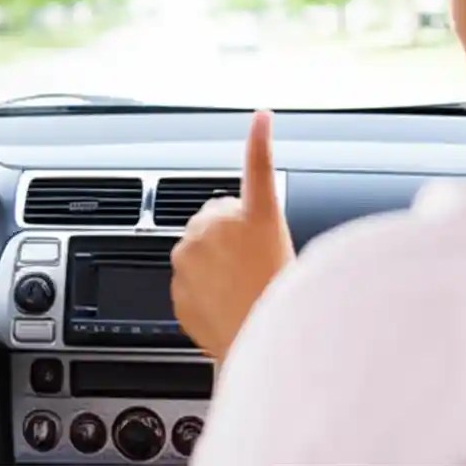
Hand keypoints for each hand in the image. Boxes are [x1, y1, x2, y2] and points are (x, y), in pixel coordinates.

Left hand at [170, 110, 293, 362]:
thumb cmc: (282, 308)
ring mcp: (192, 253)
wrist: (257, 349)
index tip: (262, 116)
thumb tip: (239, 226)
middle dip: (226, 233)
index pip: (260, 168)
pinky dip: (200, 287)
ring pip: (197, 248)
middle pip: (215, 218)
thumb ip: (260, 234)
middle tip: (250, 266)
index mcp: (258, 218)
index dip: (261, 140)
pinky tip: (223, 304)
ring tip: (238, 289)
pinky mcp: (176, 280)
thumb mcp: (290, 261)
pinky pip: (186, 278)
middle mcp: (219, 227)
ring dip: (211, 260)